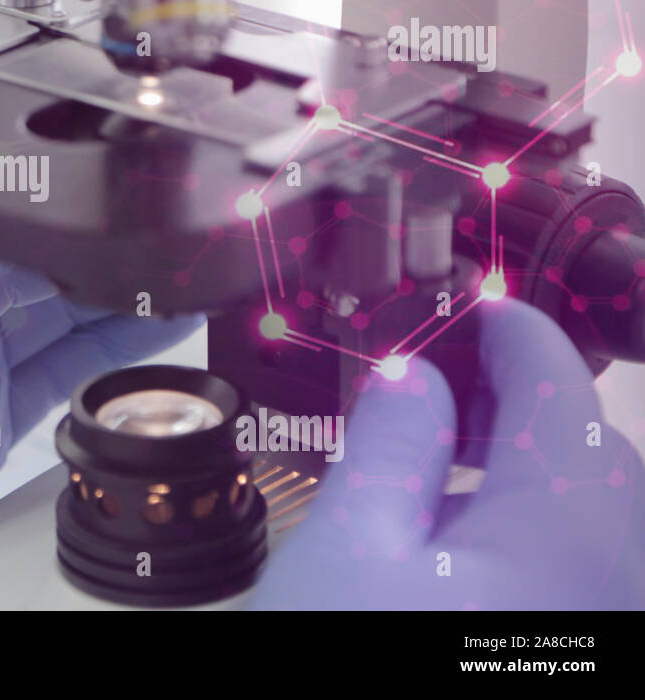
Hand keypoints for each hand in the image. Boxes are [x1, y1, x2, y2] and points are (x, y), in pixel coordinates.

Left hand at [0, 202, 202, 608]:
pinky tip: (159, 332)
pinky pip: (61, 369)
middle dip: (105, 246)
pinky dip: (111, 353)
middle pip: (35, 251)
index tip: (134, 193)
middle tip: (182, 236)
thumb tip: (68, 226)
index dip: (64, 197)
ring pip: (58, 309)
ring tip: (191, 275)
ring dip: (120, 296)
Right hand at [250, 299, 644, 608]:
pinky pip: (574, 561)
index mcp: (565, 526)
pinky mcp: (578, 637)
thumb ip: (389, 446)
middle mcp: (614, 571)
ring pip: (584, 507)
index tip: (470, 302)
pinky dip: (526, 525)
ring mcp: (602, 610)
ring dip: (521, 465)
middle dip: (514, 400)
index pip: (557, 385)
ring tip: (437, 457)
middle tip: (434, 380)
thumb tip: (413, 374)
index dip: (510, 329)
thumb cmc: (349, 659)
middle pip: (583, 448)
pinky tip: (457, 536)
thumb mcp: (347, 548)